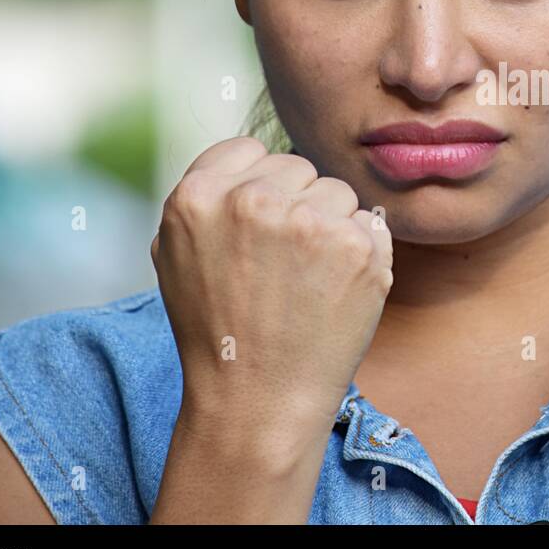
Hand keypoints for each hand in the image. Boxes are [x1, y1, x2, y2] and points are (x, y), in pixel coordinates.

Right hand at [150, 136, 392, 461]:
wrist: (259, 399)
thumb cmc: (219, 330)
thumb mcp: (177, 254)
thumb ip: (206, 197)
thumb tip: (249, 158)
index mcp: (198, 195)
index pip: (250, 149)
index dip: (259, 187)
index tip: (258, 229)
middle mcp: (252, 199)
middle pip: (298, 167)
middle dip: (297, 205)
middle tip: (283, 265)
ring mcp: (308, 220)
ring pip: (338, 192)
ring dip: (332, 227)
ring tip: (308, 281)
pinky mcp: (357, 244)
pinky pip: (371, 223)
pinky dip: (363, 253)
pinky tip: (336, 290)